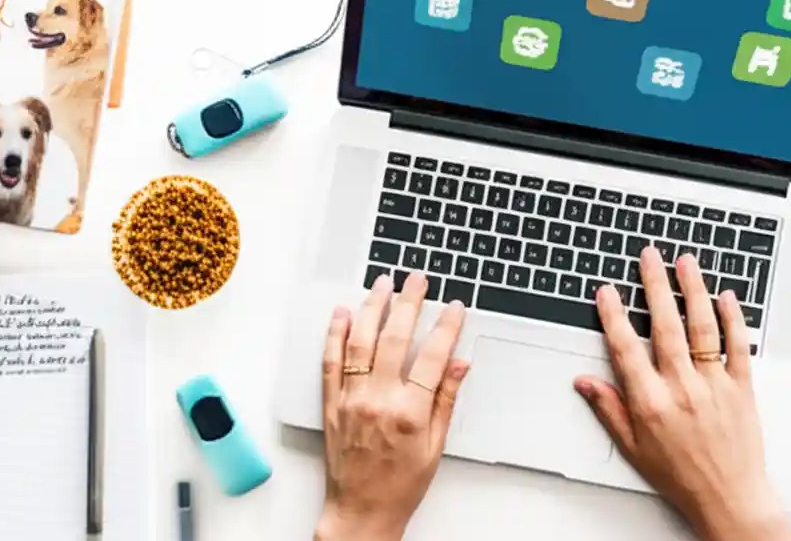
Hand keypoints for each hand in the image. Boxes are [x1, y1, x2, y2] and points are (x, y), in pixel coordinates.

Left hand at [314, 273, 469, 540]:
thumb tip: (459, 362)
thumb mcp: (436, 446)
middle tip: (417, 279)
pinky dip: (335, 334)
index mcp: (410, 413)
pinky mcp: (331, 404)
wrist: (361, 511)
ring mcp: (351, 400)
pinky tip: (342, 313)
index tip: (454, 308)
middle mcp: (378, 401)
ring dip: (372, 308)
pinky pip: (331, 361)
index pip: (432, 357)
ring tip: (382, 284)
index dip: (446, 327)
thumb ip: (446, 400)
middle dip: (408, 303)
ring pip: (359, 341)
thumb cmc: (401, 485)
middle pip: (394, 339)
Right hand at [575, 248, 790, 540]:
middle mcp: (683, 389)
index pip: (626, 348)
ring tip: (685, 263)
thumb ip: (609, 409)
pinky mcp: (743, 388)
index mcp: (651, 403)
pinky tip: (726, 297)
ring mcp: (715, 386)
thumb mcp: (632, 447)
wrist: (729, 498)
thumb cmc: (681, 476)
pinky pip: (739, 347)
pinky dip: (733, 319)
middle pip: (666, 326)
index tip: (607, 292)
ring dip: (693, 291)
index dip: (614, 316)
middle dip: (655, 286)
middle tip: (649, 257)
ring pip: (702, 328)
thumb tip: (585, 382)